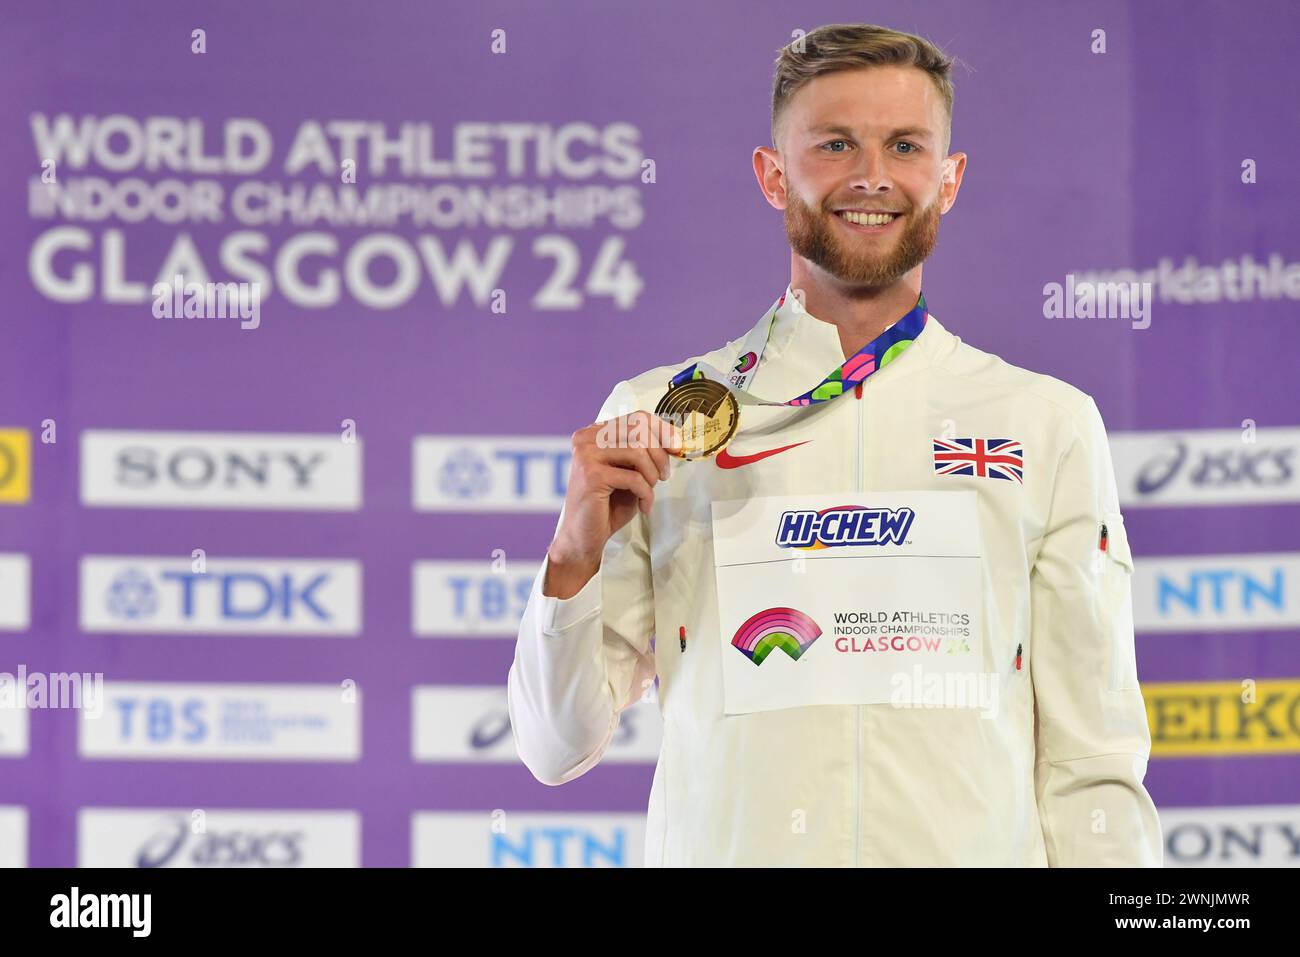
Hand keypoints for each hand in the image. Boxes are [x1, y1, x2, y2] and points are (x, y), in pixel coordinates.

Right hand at [543, 410, 680, 597]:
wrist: (584, 536)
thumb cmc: (608, 504)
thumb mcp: (630, 472)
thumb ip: (645, 453)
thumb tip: (675, 440)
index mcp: (595, 432)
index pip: (637, 418)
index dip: (662, 431)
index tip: (677, 447)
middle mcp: (586, 438)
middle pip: (639, 431)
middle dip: (659, 455)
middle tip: (664, 477)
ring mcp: (586, 455)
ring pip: (637, 452)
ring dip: (652, 474)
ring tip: (651, 491)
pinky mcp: (591, 476)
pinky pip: (633, 477)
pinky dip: (646, 493)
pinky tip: (644, 506)